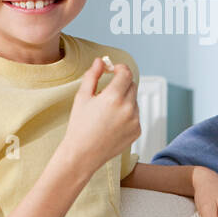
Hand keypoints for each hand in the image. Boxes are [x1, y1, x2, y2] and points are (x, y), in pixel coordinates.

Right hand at [60, 58, 140, 174]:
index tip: (114, 70)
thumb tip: (100, 61)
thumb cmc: (80, 127)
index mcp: (113, 97)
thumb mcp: (82, 97)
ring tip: (107, 111)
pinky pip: (136, 115)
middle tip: (107, 91)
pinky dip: (127, 114)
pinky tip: (112, 122)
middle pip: (132, 85)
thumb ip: (92, 76)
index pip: (126, 73)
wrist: (83, 154)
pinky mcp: (137, 131)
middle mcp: (128, 108)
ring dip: (124, 99)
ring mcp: (134, 120)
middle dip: (121, 84)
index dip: (120, 68)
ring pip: (134, 100)